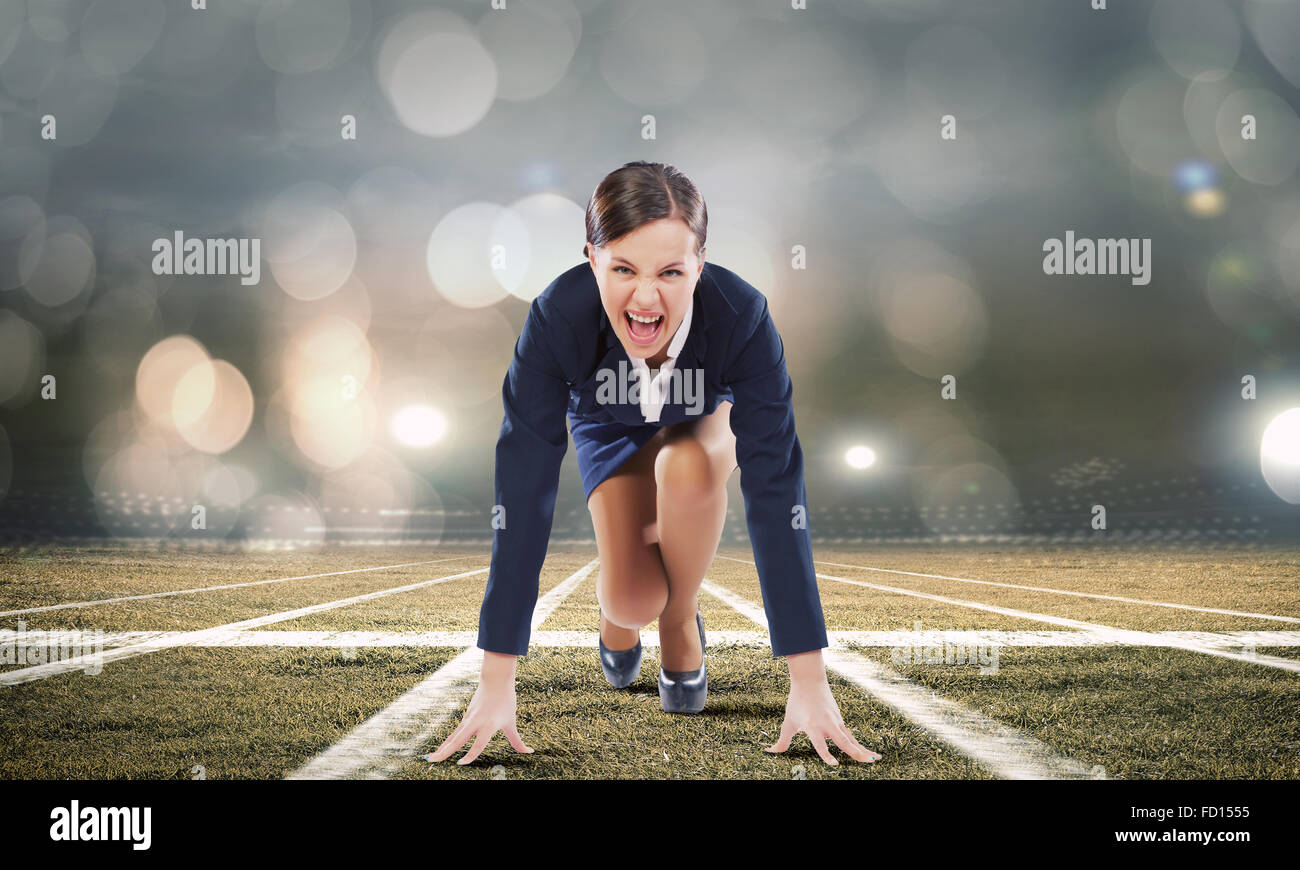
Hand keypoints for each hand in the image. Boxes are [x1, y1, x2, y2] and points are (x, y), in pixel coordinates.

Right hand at [426, 651, 533, 765]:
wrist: (495, 679)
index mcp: (489, 724)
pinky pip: (455, 733)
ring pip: (453, 736)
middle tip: (432, 761)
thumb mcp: (511, 723)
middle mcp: (476, 722)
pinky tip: (441, 750)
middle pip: (458, 739)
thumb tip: (529, 752)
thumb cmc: (506, 701)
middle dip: (445, 751)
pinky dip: (447, 742)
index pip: (478, 743)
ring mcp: (469, 719)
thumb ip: (517, 741)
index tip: (461, 764)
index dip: (470, 755)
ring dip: (442, 748)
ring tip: (430, 758)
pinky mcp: (466, 717)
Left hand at [766, 651, 880, 765]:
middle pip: (843, 740)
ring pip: (851, 739)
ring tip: (875, 761)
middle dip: (855, 752)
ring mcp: (836, 722)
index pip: (820, 743)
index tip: (835, 764)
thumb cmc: (797, 702)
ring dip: (863, 750)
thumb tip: (769, 751)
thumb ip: (782, 741)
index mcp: (812, 726)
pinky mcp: (840, 721)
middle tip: (867, 763)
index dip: (826, 754)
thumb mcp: (788, 722)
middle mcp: (827, 724)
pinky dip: (860, 745)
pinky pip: (851, 736)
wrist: (810, 680)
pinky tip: (870, 754)